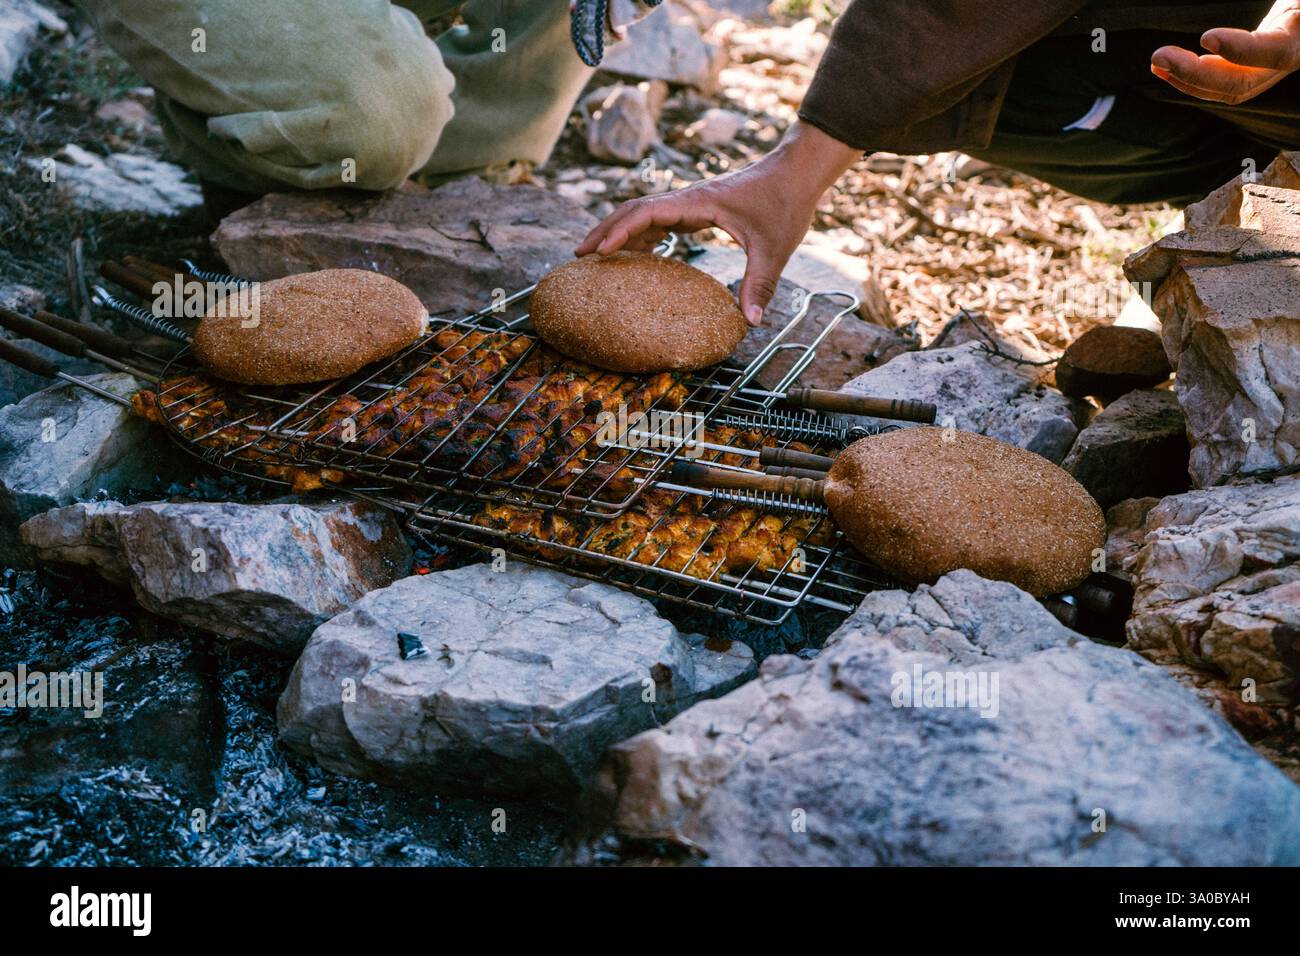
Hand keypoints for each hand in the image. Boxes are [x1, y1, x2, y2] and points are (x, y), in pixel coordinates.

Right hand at [575, 121, 860, 325]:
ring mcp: (691, 202)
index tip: (598, 252)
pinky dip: (643, 234)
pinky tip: (639, 253)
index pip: (645, 212)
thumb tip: (751, 323)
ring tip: (597, 256)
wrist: (798, 172)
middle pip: (633, 210)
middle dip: (604, 231)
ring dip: (619, 231)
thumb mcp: (774, 249)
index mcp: (696, 203)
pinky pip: (661, 218)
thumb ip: (760, 285)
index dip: (619, 231)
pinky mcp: (699, 207)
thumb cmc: (786, 203)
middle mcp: (687, 199)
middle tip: (579, 256)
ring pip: (644, 212)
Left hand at [1151, 0, 1299, 103]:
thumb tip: (1284, 6)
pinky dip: (1194, 77)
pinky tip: (1165, 68)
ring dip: (1187, 79)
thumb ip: (1287, 5)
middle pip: (1244, 83)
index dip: (1241, 50)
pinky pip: (1226, 82)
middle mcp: (1294, 55)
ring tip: (1157, 63)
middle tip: (1158, 56)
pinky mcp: (1260, 64)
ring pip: (1231, 90)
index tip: (1206, 37)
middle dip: (1196, 74)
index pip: (1275, 52)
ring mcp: (1276, 65)